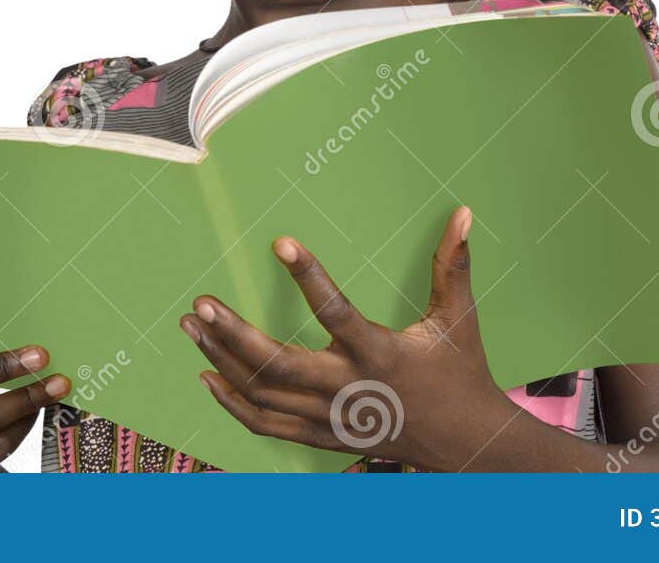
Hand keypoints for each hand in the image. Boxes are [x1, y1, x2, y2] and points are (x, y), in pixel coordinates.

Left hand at [180, 206, 511, 471]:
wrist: (464, 444)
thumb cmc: (460, 373)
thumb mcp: (459, 318)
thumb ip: (453, 264)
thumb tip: (463, 213)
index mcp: (381, 354)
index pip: (337, 312)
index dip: (309, 276)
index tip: (281, 242)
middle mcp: (349, 388)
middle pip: (278, 365)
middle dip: (234, 334)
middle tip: (202, 303)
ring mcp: (330, 417)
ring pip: (263, 394)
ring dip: (221, 361)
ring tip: (193, 326)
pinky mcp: (322, 436)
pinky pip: (266, 425)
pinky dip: (232, 404)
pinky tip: (206, 377)